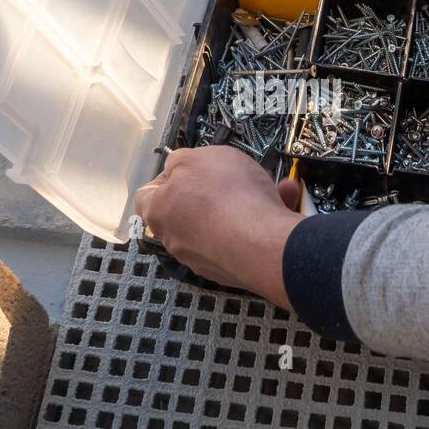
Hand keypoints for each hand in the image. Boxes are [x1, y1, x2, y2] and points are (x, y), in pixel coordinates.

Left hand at [133, 146, 303, 308]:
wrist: (263, 244)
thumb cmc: (226, 194)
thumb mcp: (197, 157)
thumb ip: (180, 161)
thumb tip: (176, 169)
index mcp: (159, 212)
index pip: (146, 197)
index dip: (163, 180)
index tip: (183, 170)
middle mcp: (177, 241)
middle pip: (187, 211)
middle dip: (210, 191)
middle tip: (230, 176)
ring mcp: (205, 260)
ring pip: (222, 224)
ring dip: (242, 204)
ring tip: (268, 186)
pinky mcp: (234, 271)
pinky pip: (244, 239)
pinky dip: (259, 221)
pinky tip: (282, 202)